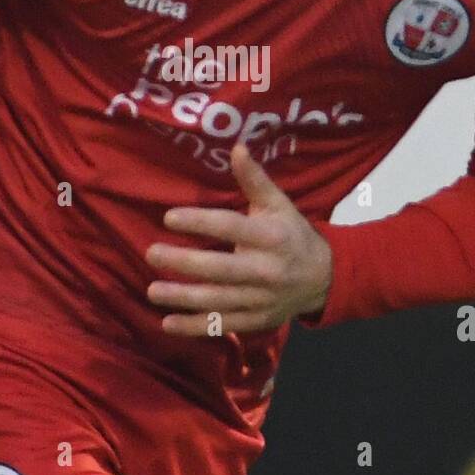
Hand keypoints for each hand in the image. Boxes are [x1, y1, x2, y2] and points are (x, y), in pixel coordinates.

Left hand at [145, 145, 332, 336]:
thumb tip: (236, 147)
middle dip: (185, 263)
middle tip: (151, 253)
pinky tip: (167, 323)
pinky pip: (222, 325)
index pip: (231, 227)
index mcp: (271, 236)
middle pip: (221, 268)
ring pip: (218, 301)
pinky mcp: (256, 321)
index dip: (200, 222)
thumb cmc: (292, 234)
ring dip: (183, 298)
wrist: (323, 279)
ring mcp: (261, 300)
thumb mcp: (279, 204)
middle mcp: (266, 270)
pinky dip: (195, 327)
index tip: (169, 218)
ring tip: (152, 290)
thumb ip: (255, 180)